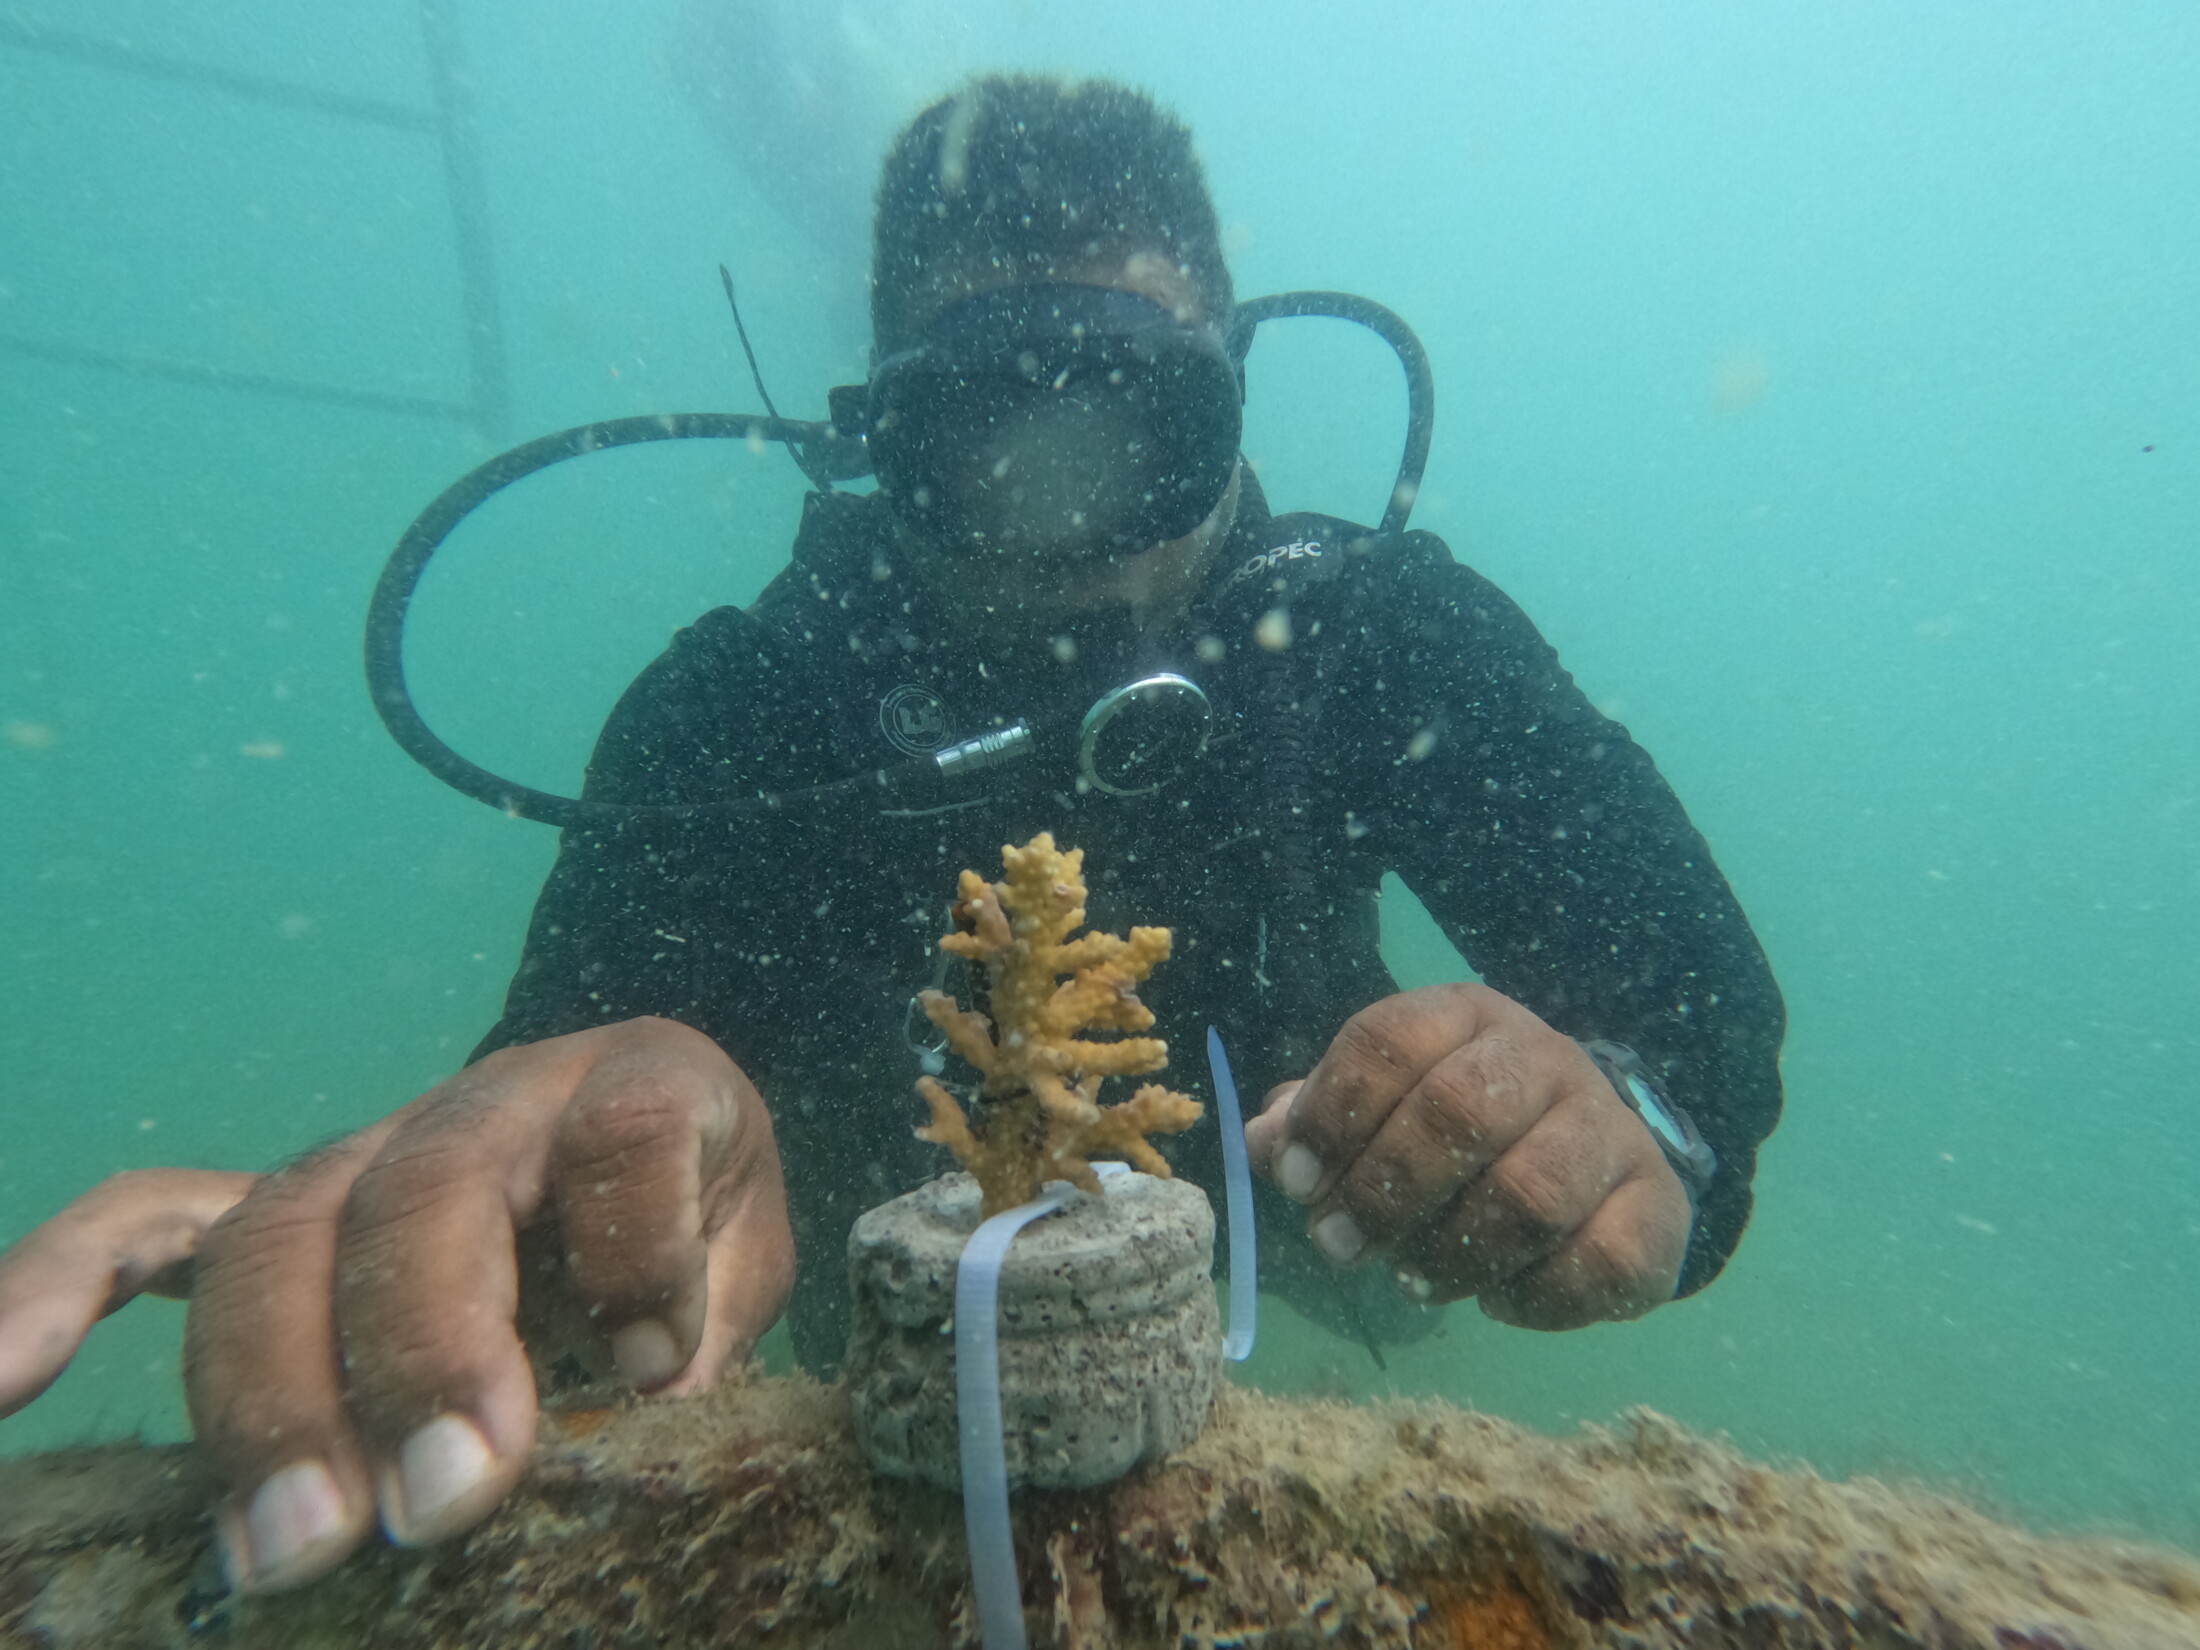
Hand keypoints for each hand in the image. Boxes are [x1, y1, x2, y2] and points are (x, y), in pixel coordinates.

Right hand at [0, 1016, 793, 1593]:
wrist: (650, 1154)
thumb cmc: (698, 1233)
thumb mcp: (747, 1273)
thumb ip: (705, 1332)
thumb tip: (637, 1417)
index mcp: (644, 1083)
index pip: (629, 1128)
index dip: (638, 1245)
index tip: (650, 1369)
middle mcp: (495, 1096)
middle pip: (423, 1190)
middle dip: (422, 1354)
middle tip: (441, 1511)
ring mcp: (373, 1144)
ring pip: (279, 1231)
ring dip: (272, 1392)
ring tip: (290, 1548)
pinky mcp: (281, 1206)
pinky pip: (146, 1224)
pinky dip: (59, 1285)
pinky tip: (3, 1377)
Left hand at [1242, 984, 1688, 1328]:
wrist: (1595, 1157)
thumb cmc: (1460, 1134)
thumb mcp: (1381, 1108)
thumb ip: (1314, 1122)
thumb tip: (1259, 1145)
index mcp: (1466, 1017)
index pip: (1390, 1039)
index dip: (1331, 1112)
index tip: (1293, 1180)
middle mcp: (1547, 1058)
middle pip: (1461, 1109)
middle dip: (1383, 1190)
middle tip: (1338, 1246)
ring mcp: (1611, 1130)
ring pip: (1532, 1192)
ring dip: (1452, 1252)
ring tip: (1413, 1280)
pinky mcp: (1657, 1209)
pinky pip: (1599, 1263)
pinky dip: (1531, 1297)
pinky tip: (1493, 1299)